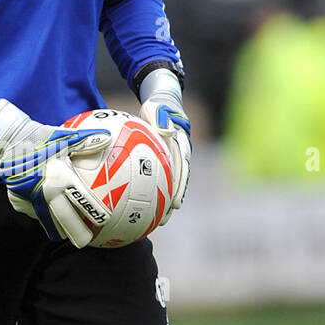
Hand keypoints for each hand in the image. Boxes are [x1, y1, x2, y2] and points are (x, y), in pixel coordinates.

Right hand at [0, 99, 110, 247]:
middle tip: (85, 241)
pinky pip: (33, 211)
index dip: (91, 209)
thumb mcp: (65, 136)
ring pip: (46, 217)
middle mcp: (42, 190)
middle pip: (62, 217)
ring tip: (68, 235)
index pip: (78, 197)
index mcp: (57, 176)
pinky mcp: (17, 200)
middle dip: (75, 231)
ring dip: (57, 226)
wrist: (11, 140)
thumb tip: (108, 138)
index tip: (103, 219)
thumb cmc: (43, 138)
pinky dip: (42, 214)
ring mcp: (27, 197)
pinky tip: (50, 216)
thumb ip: (86, 141)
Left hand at [138, 67, 190, 224]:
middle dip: (173, 201)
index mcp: (181, 147)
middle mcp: (180, 156)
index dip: (179, 188)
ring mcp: (173, 160)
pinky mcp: (164, 162)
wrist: (162, 105)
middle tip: (165, 218)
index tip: (176, 204)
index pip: (181, 171)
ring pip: (171, 184)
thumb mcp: (158, 109)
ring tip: (158, 220)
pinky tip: (142, 205)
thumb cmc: (158, 107)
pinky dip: (154, 192)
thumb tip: (164, 129)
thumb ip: (161, 117)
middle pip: (178, 183)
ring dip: (165, 201)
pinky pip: (160, 179)